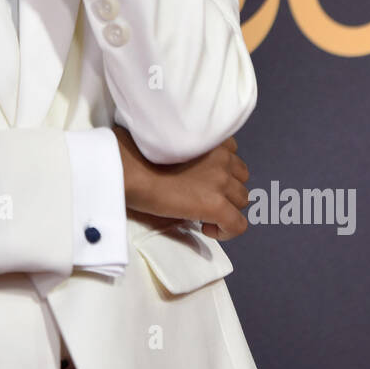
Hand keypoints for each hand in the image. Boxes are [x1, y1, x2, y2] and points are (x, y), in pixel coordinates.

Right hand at [110, 123, 250, 242]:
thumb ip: (188, 149)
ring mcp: (220, 181)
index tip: (202, 180)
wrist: (128, 170)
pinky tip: (206, 228)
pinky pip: (237, 225)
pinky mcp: (215, 205)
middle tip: (201, 197)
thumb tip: (188, 167)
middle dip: (225, 189)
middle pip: (240, 178)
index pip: (232, 153)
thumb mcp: (169, 142)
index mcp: (211, 138)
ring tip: (203, 213)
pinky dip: (226, 230)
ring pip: (241, 199)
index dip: (220, 170)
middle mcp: (221, 156)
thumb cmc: (135, 153)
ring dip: (226, 206)